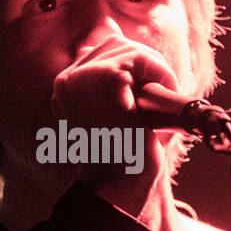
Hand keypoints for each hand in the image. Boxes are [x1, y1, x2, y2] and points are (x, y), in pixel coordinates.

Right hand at [46, 36, 180, 213]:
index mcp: (65, 89)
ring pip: (130, 48)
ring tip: (162, 98)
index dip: (131, 63)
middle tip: (161, 91)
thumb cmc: (122, 158)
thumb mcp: (117, 117)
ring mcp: (84, 76)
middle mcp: (67, 80)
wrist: (119, 187)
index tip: (146, 89)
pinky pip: (143, 58)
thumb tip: (125, 45)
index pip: (100, 52)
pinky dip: (161, 73)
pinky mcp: (107, 78)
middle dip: (145, 62)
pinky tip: (164, 96)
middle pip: (114, 43)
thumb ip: (120, 85)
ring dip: (155, 69)